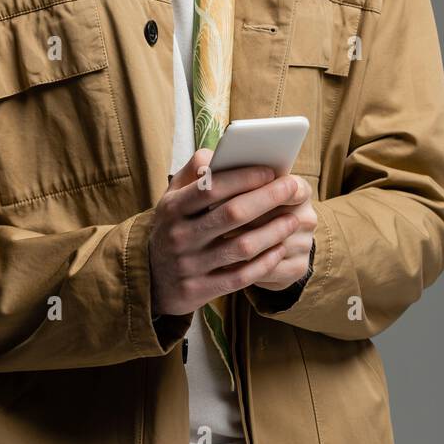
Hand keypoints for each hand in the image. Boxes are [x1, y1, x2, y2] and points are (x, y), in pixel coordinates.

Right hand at [148, 149, 308, 317]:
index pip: (211, 187)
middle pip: (232, 214)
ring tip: (293, 218)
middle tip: (293, 187)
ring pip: (241, 247)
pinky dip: (265, 262)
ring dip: (273, 231)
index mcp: (172, 208)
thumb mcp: (171, 197)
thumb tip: (219, 153)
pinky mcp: (199, 290)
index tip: (271, 170)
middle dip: (268, 198)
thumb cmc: (171, 227)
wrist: (149, 279)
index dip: (244, 177)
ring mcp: (189, 265)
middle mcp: (179, 236)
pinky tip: (280, 249)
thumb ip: (193, 172)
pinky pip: (240, 277)